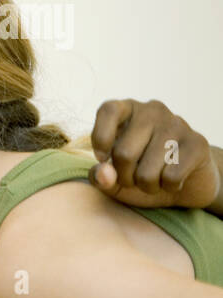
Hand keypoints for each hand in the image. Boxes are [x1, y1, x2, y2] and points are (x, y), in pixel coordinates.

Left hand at [88, 98, 219, 208]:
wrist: (185, 184)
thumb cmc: (139, 174)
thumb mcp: (112, 178)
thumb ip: (99, 176)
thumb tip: (104, 173)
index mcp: (127, 110)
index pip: (109, 110)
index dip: (101, 137)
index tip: (102, 158)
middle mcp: (152, 111)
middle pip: (124, 153)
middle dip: (124, 178)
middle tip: (133, 179)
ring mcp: (177, 124)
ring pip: (147, 172)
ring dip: (147, 186)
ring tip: (154, 180)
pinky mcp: (198, 142)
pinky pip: (172, 177)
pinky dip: (168, 187)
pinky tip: (173, 180)